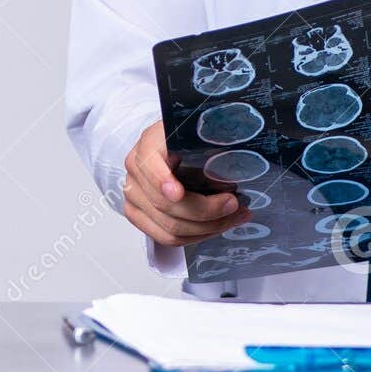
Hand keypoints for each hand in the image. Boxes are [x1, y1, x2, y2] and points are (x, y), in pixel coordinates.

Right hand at [122, 120, 251, 247]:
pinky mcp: (138, 216)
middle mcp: (136, 170)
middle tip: (234, 204)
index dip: (161, 180)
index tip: (178, 192)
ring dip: (207, 227)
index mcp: (149, 143)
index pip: (148, 163)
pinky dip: (197, 236)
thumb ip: (211, 142)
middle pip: (164, 204)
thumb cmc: (191, 140)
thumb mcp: (200, 133)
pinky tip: (218, 226)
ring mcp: (133, 195)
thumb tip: (236, 162)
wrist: (174, 147)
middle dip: (205, 210)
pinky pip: (167, 238)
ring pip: (169, 227)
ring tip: (234, 217)